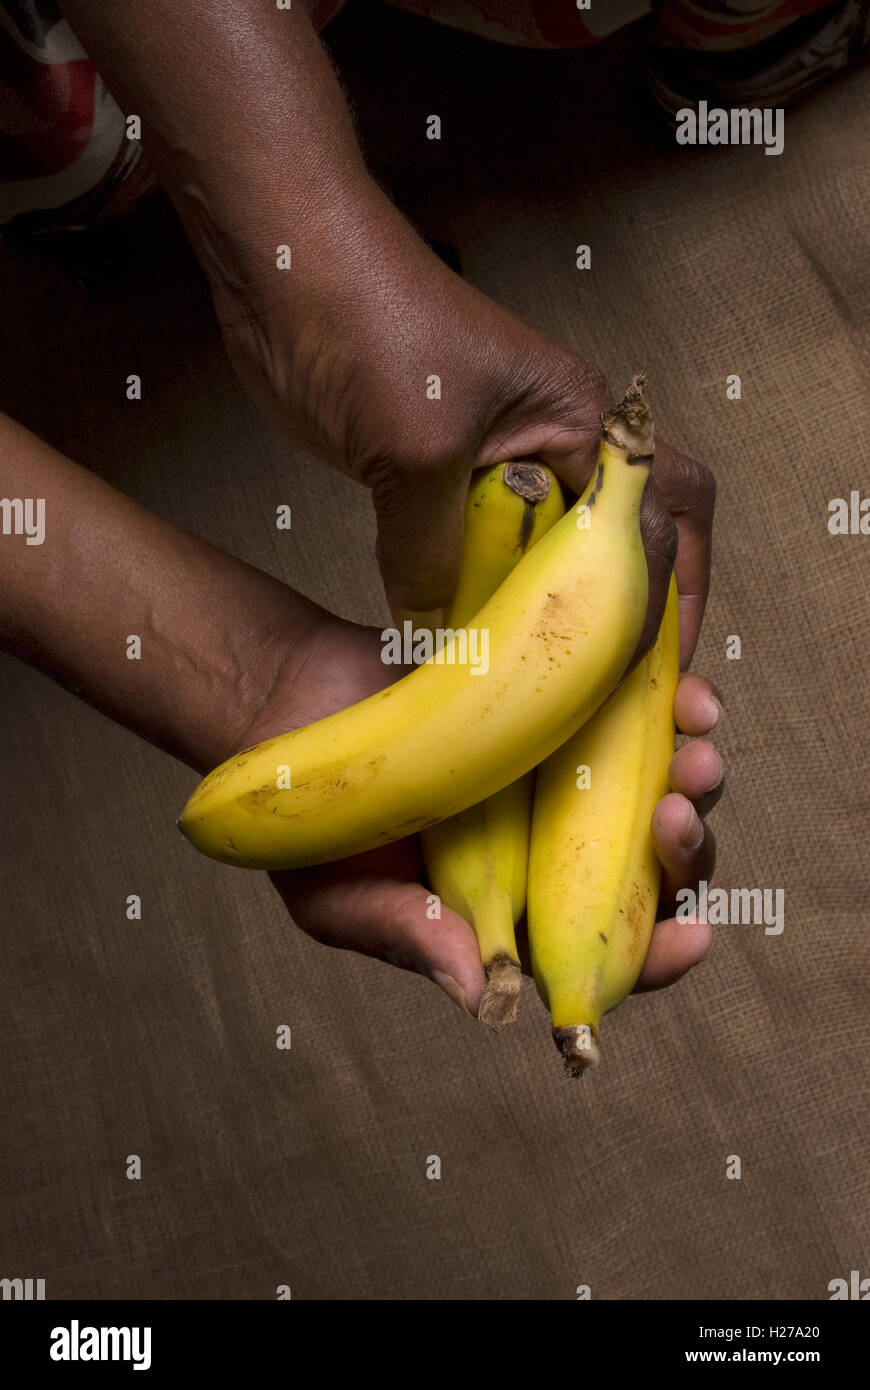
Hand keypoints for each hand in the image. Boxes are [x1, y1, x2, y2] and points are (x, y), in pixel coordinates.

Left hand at [220, 179, 713, 663]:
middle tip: (611, 684)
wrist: (287, 268)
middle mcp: (552, 440)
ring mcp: (494, 459)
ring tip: (542, 685)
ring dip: (543, 613)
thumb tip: (434, 637)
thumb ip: (435, 553)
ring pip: (542, 554)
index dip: (674, 594)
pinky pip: (473, 553)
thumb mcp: (416, 453)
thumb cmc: (369, 320)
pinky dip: (476, 600)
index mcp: (577, 419)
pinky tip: (467, 646)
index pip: (661, 517)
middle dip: (627, 609)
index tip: (660, 668)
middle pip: (622, 538)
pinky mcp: (434, 476)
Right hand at [237, 612, 719, 1018]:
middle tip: (675, 816)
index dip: (656, 957)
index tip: (688, 937)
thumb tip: (484, 996)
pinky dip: (678, 706)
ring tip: (695, 752)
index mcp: (511, 913)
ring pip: (662, 790)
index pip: (602, 956)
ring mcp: (564, 776)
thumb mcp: (336, 894)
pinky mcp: (566, 705)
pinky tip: (686, 694)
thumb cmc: (309, 814)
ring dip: (699, 781)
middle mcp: (551, 850)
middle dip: (686, 854)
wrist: (289, 697)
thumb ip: (408, 937)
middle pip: (653, 873)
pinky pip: (640, 712)